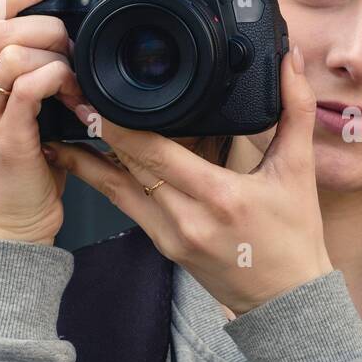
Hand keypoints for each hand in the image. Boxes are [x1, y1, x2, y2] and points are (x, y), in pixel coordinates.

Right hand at [0, 0, 83, 245]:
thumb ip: (22, 79)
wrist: (13, 228)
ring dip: (53, 54)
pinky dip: (58, 80)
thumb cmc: (25, 173)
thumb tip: (59, 39)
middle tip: (72, 43)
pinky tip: (75, 96)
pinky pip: (29, 88)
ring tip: (73, 76)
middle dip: (44, 23)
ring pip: (10, 52)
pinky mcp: (3, 141)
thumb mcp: (16, 116)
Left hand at [45, 44, 333, 315]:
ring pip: (116, 191)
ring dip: (88, 158)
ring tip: (62, 126)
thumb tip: (291, 61)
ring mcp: (171, 236)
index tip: (96, 96)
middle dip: (95, 129)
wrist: (287, 300)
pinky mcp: (164, 247)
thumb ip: (296, 110)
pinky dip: (106, 181)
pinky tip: (89, 161)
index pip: (156, 154)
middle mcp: (187, 219)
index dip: (119, 125)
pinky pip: (127, 207)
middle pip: (126, 168)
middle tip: (70, 95)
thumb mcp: (299, 171)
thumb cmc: (295, 238)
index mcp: (219, 196)